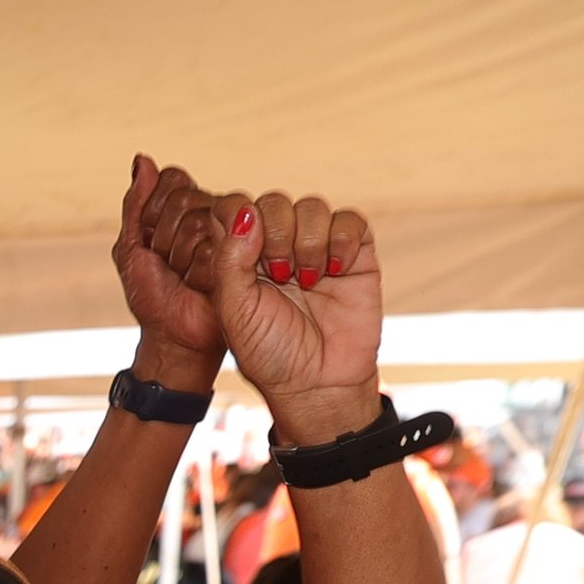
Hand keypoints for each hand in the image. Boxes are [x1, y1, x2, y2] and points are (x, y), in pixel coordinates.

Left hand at [110, 153, 230, 382]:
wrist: (175, 336)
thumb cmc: (152, 297)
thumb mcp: (131, 251)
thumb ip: (136, 205)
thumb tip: (143, 158)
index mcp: (185, 209)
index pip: (173, 179)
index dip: (154, 213)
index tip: (150, 242)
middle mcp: (212, 213)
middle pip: (186, 198)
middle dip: (165, 238)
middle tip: (169, 265)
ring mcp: (233, 231)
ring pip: (204, 220)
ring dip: (184, 257)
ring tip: (186, 278)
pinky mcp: (249, 253)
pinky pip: (221, 245)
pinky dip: (201, 270)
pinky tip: (203, 286)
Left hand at [166, 190, 380, 441]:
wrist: (317, 381)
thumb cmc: (268, 351)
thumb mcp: (234, 309)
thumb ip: (230, 260)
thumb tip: (244, 211)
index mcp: (240, 256)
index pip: (235, 208)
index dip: (241, 220)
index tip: (249, 257)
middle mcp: (276, 246)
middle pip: (274, 201)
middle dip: (277, 234)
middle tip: (281, 275)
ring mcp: (316, 247)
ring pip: (312, 206)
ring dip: (309, 241)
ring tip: (308, 281)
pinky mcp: (354, 253)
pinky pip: (350, 219)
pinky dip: (342, 239)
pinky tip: (334, 271)